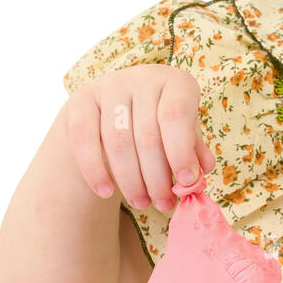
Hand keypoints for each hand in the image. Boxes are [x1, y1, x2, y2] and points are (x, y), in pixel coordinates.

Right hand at [64, 64, 216, 213]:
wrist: (115, 108)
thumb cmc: (160, 123)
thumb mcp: (182, 133)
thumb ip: (193, 151)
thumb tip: (202, 173)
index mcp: (174, 82)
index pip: (176, 115)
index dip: (181, 152)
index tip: (185, 182)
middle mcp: (141, 78)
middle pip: (147, 135)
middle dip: (157, 178)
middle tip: (163, 205)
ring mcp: (108, 86)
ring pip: (118, 142)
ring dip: (131, 180)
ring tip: (142, 202)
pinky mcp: (80, 100)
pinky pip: (84, 140)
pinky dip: (95, 170)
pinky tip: (107, 192)